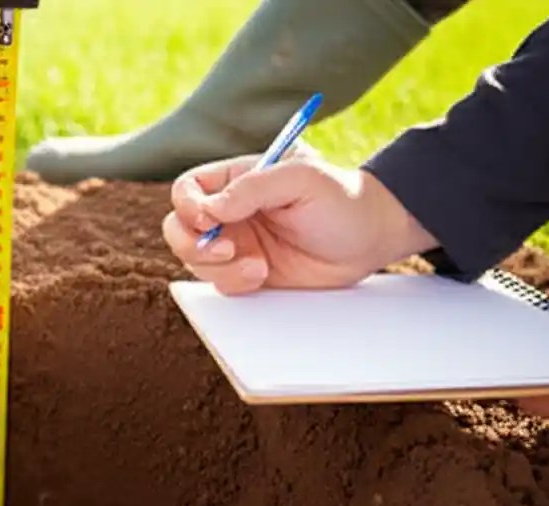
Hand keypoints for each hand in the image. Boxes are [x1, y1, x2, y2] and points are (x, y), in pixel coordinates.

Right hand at [162, 154, 438, 294]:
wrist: (370, 239)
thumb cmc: (341, 199)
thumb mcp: (302, 178)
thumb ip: (253, 187)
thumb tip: (212, 209)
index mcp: (236, 180)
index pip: (188, 189)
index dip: (188, 206)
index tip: (209, 220)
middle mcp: (229, 212)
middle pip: (178, 228)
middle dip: (193, 244)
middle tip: (227, 250)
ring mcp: (236, 244)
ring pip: (194, 261)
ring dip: (219, 268)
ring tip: (258, 266)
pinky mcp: (246, 273)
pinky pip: (218, 284)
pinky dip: (233, 284)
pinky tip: (263, 275)